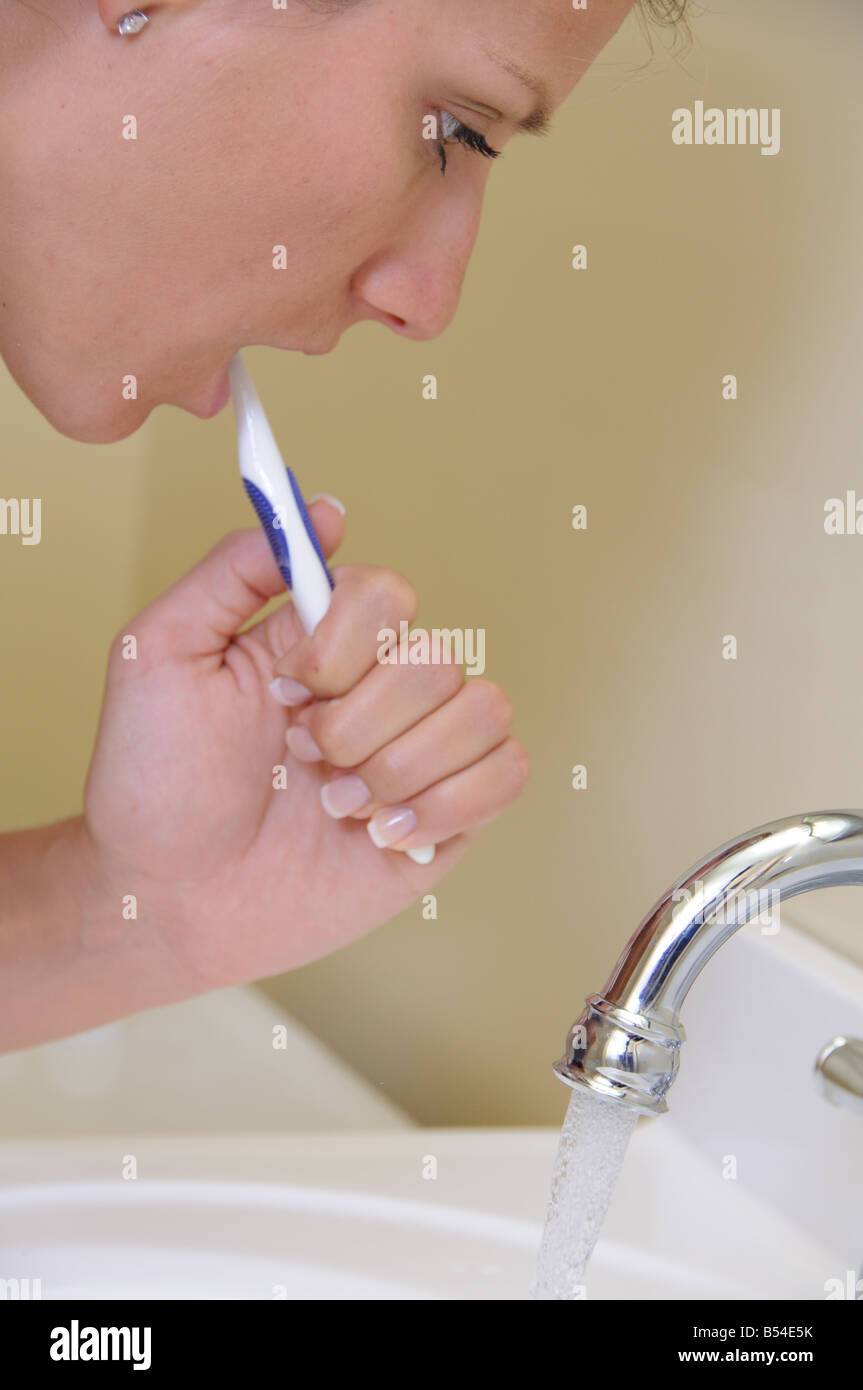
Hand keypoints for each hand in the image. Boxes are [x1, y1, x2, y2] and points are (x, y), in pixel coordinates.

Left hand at [81, 505, 528, 996]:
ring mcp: (419, 752)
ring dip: (399, 768)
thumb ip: (235, 569)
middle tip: (300, 759)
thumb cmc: (154, 786)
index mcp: (321, 645)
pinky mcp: (448, 818)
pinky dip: (449, 804)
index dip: (343, 642)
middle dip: (356, 724)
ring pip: (481, 710)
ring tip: (337, 807)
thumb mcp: (161, 653)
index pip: (387, 592)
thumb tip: (325, 512)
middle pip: (434, 657)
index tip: (284, 687)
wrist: (169, 900)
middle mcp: (378, 690)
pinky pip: (507, 773)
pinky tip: (382, 834)